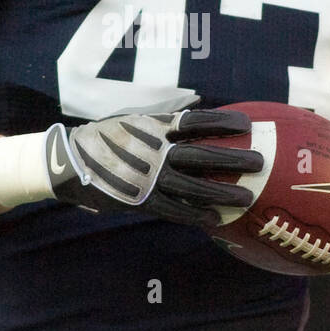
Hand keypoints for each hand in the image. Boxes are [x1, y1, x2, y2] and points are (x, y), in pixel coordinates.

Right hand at [45, 109, 262, 227]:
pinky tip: (215, 218)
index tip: (246, 123)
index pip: (196, 121)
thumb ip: (163, 120)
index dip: (222, 121)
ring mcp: (148, 177)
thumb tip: (194, 112)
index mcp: (155, 126)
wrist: (69, 163)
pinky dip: (196, 214)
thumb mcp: (133, 120)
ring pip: (193, 185)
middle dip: (233, 158)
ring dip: (222, 191)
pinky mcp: (140, 200)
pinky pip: (174, 210)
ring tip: (247, 197)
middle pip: (202, 154)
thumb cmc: (106, 138)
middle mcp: (155, 150)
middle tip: (259, 162)